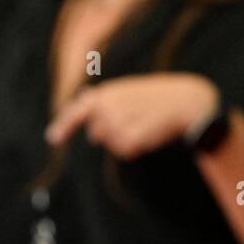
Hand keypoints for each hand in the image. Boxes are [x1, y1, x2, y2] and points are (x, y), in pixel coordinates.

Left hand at [45, 74, 220, 159]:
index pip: (78, 110)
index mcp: (106, 92)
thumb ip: (105, 100)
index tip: (52, 138)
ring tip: (146, 125)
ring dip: (127, 141)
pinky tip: (149, 136)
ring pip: (112, 144)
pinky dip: (135, 148)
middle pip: (98, 133)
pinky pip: (125, 150)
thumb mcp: (129, 92)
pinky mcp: (132, 134)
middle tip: (137, 121)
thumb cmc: (159, 97)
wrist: (191, 100)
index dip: (64, 125)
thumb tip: (84, 101)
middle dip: (112, 134)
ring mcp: (119, 119)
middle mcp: (108, 104)